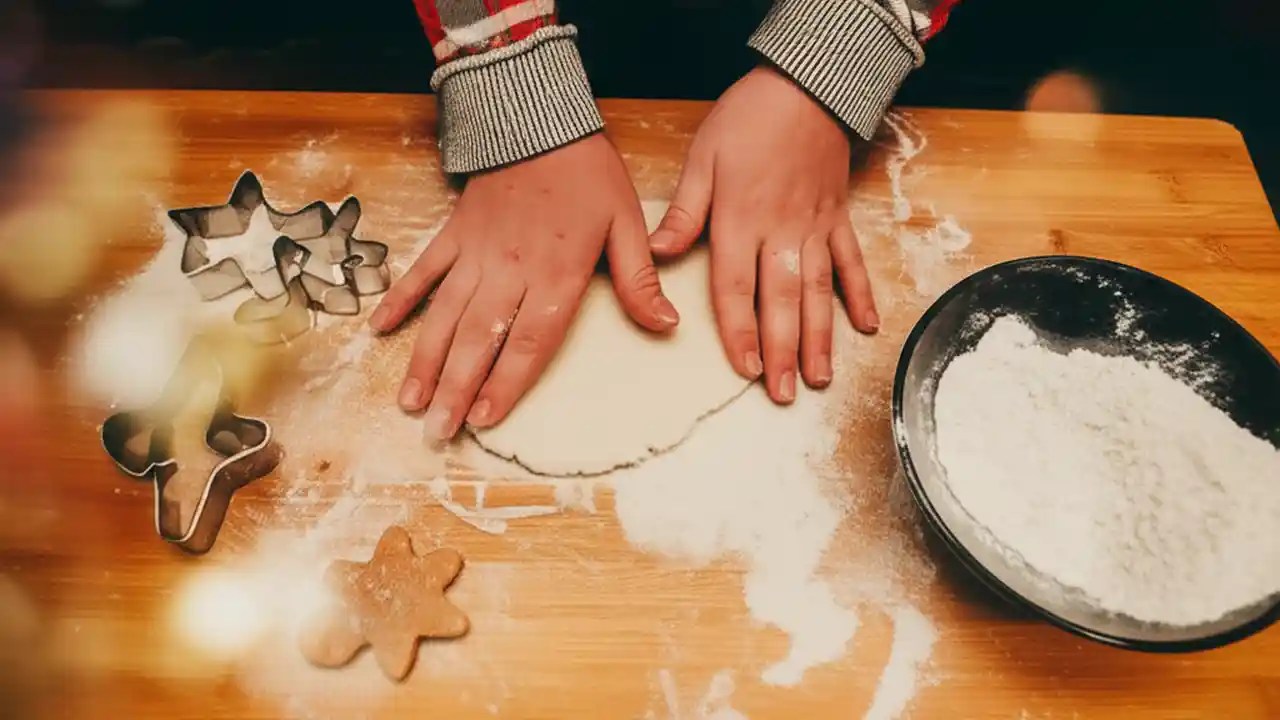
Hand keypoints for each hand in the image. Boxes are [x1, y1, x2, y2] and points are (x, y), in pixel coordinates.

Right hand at [370, 134, 678, 438]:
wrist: (537, 114)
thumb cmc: (586, 170)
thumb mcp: (625, 221)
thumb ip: (639, 279)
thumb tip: (666, 326)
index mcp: (556, 273)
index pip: (529, 339)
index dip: (507, 382)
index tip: (486, 419)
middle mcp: (510, 270)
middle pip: (479, 339)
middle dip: (457, 389)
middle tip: (437, 432)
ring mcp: (475, 252)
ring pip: (444, 315)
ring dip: (425, 360)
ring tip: (409, 402)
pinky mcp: (453, 233)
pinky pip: (422, 272)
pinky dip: (400, 300)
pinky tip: (379, 331)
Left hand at [649, 65, 878, 403]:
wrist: (808, 83)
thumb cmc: (748, 118)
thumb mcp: (702, 158)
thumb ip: (684, 212)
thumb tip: (659, 254)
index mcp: (741, 220)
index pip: (736, 287)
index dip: (740, 331)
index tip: (744, 368)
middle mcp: (782, 231)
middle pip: (781, 300)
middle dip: (782, 351)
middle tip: (783, 394)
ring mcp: (815, 226)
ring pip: (819, 291)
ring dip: (820, 337)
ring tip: (820, 378)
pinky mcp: (839, 216)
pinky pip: (853, 261)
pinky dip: (861, 294)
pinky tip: (866, 328)